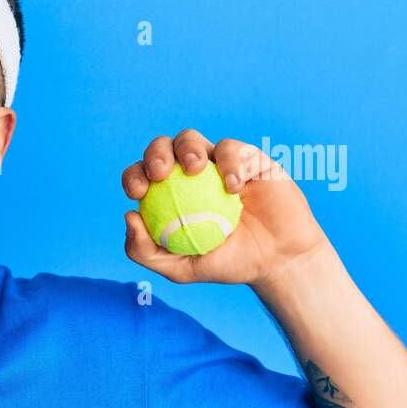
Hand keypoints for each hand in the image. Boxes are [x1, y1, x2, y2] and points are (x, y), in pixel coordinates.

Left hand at [122, 129, 331, 285]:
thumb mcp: (181, 269)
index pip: (142, 177)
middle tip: (160, 173)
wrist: (278, 260)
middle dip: (154, 153)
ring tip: (195, 169)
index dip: (134, 177)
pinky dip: (230, 163)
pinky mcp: (248, 157)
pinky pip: (232, 148)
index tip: (138, 192)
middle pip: (162, 148)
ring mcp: (217, 163)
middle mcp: (188, 174)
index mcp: (168, 195)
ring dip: (187, 148)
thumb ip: (146, 251)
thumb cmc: (228, 264)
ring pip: (191, 138)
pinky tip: (234, 188)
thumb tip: (128, 215)